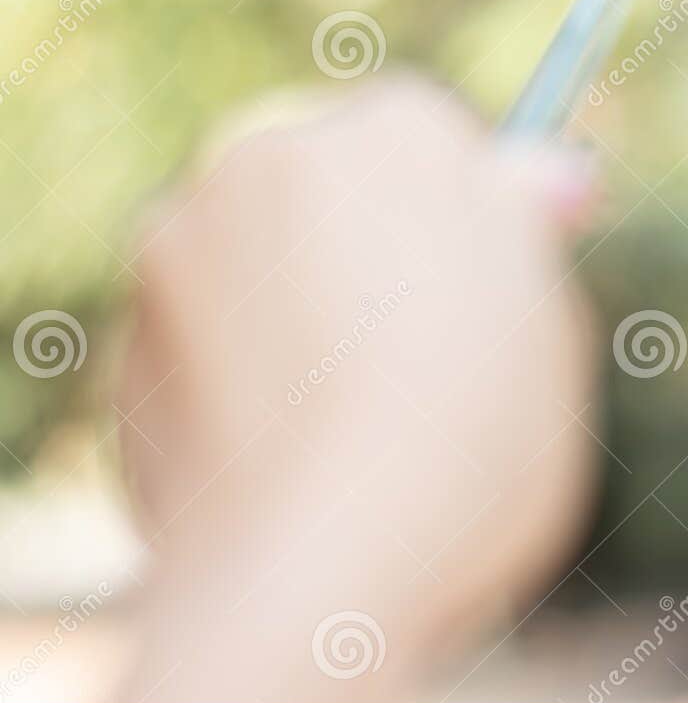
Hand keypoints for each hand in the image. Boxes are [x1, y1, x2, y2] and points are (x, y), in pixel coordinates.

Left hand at [117, 76, 598, 701]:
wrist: (319, 568)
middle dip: (370, 246)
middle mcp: (271, 155)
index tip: (488, 279)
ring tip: (360, 421)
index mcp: (397, 134)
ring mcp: (182, 245)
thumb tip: (531, 179)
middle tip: (426, 354)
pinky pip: (208, 337)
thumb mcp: (547, 324)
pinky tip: (297, 452)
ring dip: (301, 304)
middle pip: (333, 181)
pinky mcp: (127, 338)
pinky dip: (245, 373)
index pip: (432, 135)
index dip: (466, 212)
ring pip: (262, 255)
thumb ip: (524, 234)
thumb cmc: (469, 441)